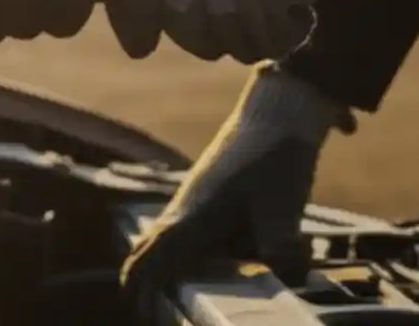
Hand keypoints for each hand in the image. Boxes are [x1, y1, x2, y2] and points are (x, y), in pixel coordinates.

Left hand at [108, 0, 384, 62]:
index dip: (132, 25)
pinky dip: (282, 38)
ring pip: (226, 42)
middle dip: (201, 39)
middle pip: (180, 28)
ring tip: (268, 14)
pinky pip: (266, 42)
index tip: (139, 48)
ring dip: (249, 39)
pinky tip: (296, 14)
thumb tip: (135, 8)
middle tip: (228, 26)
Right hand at [121, 66, 352, 316]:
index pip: (151, 257)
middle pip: (150, 251)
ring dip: (167, 269)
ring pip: (170, 243)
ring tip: (179, 299)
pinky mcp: (212, 202)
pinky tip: (223, 268)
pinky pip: (191, 235)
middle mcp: (186, 211)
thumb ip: (279, 244)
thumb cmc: (274, 155)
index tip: (134, 308)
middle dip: (144, 283)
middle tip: (148, 311)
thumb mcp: (282, 203)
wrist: (278, 113)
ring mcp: (196, 204)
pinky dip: (193, 256)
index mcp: (192, 215)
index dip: (138, 285)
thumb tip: (284, 276)